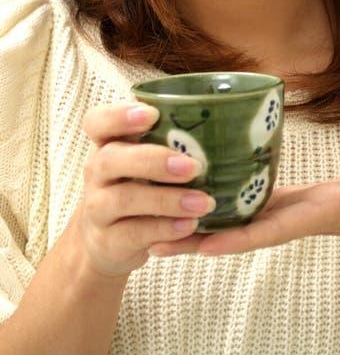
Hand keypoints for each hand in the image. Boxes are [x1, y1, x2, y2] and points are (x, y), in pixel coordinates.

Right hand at [71, 102, 216, 277]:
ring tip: (203, 203)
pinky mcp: (108, 240)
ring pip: (124, 199)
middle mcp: (96, 172)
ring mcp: (98, 208)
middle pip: (110, 159)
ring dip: (166, 200)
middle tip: (193, 167)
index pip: (97, 121)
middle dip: (152, 160)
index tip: (152, 114)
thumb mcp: (145, 158)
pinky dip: (164, 229)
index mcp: (106, 143)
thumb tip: (228, 119)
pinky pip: (133, 233)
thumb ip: (169, 139)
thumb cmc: (138, 183)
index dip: (120, 116)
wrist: (106, 240)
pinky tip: (190, 226)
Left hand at [148, 148, 339, 258]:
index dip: (236, 237)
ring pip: (239, 222)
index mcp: (323, 211)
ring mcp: (294, 210)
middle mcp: (300, 216)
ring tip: (153, 228)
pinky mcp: (291, 200)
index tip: (199, 245)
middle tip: (150, 242)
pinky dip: (221, 207)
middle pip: (242, 233)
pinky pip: (249, 206)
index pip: (273, 228)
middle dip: (199, 241)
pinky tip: (194, 199)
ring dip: (200, 228)